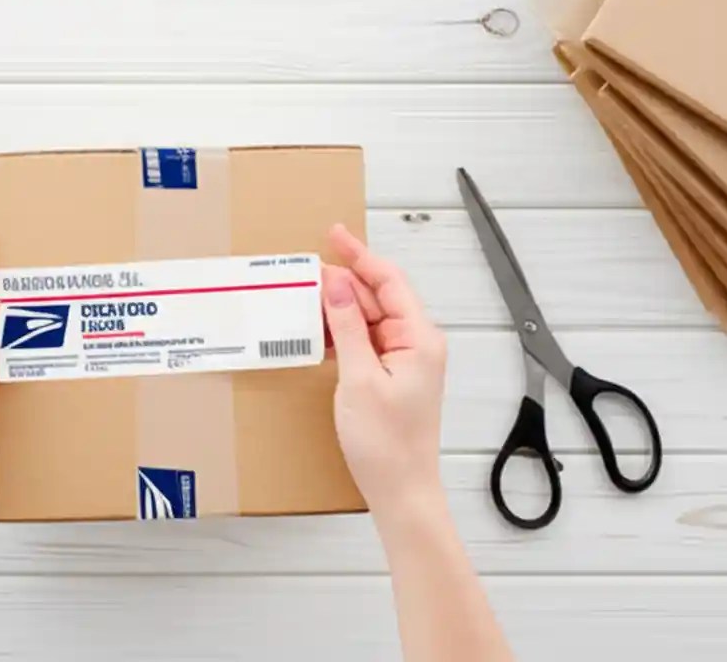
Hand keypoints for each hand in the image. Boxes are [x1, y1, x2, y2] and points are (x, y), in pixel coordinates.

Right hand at [321, 224, 447, 521]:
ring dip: (341, 309)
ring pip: (370, 320)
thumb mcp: (359, 378)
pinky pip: (367, 342)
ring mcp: (406, 361)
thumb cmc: (387, 444)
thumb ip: (349, 327)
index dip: (360, 256)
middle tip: (307, 270)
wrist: (401, 490)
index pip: (389, 281)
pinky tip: (320, 331)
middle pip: (379, 297)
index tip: (334, 235)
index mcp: (420, 338)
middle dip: (345, 282)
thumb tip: (337, 285)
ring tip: (306, 298)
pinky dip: (344, 334)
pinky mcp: (392, 377)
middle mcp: (417, 344)